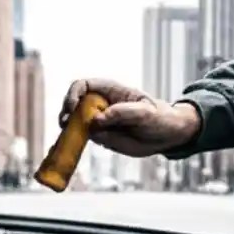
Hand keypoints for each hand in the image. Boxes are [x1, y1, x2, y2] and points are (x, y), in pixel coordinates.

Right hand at [58, 78, 200, 156]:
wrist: (168, 135)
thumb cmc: (159, 117)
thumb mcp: (145, 113)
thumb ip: (122, 113)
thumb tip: (97, 119)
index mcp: (110, 90)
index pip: (83, 85)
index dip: (73, 94)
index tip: (73, 108)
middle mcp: (100, 104)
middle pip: (72, 104)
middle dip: (65, 113)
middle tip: (65, 125)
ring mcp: (98, 121)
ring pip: (74, 122)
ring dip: (67, 130)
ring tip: (67, 138)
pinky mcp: (100, 137)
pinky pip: (82, 138)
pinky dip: (73, 143)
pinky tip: (70, 148)